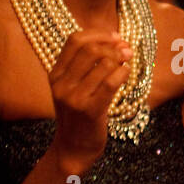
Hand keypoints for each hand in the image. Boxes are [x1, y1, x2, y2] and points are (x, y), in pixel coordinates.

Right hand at [48, 30, 131, 175]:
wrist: (73, 149)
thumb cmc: (78, 116)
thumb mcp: (72, 88)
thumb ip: (84, 66)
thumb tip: (115, 40)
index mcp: (55, 74)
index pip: (75, 40)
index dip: (98, 34)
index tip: (116, 37)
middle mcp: (61, 84)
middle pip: (90, 49)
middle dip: (113, 46)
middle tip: (127, 50)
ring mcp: (74, 98)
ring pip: (103, 64)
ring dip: (121, 59)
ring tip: (128, 62)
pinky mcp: (89, 110)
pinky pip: (111, 82)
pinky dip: (123, 73)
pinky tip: (126, 74)